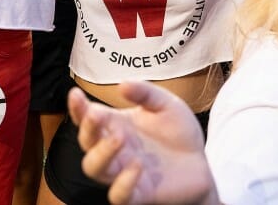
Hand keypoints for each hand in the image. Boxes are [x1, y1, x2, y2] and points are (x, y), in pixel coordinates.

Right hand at [69, 83, 218, 204]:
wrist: (201, 162)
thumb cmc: (178, 132)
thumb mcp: (166, 104)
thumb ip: (145, 93)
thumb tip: (122, 84)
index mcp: (116, 125)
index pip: (88, 117)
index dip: (77, 107)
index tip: (76, 94)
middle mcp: (114, 149)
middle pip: (86, 142)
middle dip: (87, 128)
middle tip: (97, 115)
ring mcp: (123, 172)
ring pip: (94, 169)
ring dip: (101, 153)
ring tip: (120, 139)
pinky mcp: (139, 194)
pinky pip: (118, 195)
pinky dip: (122, 184)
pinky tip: (137, 167)